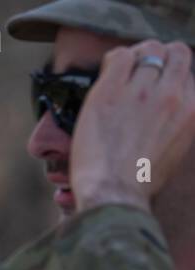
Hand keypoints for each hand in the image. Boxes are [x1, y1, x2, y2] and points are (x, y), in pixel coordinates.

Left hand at [72, 40, 194, 210]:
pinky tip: (107, 74)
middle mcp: (173, 95)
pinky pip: (119, 56)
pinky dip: (114, 59)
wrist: (113, 194)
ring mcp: (141, 91)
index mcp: (192, 110)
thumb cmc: (139, 180)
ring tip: (122, 72)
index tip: (156, 82)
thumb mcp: (176, 149)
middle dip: (160, 56)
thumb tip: (171, 108)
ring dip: (136, 56)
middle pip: (176, 52)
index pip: (189, 72)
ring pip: (149, 50)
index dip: (171, 74)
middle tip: (140, 70)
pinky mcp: (110, 92)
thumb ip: (179, 122)